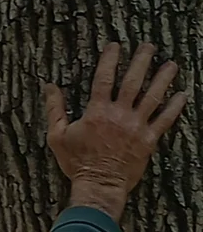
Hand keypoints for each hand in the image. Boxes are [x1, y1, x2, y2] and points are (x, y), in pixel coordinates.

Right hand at [44, 43, 186, 221]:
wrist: (99, 186)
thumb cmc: (77, 163)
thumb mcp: (57, 135)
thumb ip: (55, 109)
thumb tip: (49, 87)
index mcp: (97, 111)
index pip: (104, 78)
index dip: (110, 59)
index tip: (116, 45)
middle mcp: (119, 115)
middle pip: (132, 82)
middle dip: (141, 61)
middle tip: (149, 46)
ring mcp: (136, 127)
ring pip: (152, 98)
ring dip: (163, 79)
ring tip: (171, 65)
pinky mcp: (148, 141)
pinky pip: (164, 121)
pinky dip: (174, 108)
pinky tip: (182, 95)